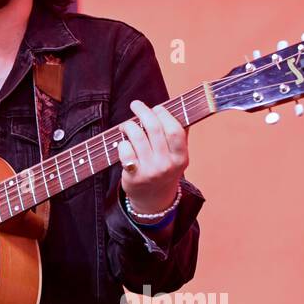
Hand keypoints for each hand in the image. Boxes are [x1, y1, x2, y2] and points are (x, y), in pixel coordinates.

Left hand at [117, 99, 188, 213]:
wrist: (153, 199)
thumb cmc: (164, 170)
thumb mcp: (177, 157)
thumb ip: (178, 135)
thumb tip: (179, 107)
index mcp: (181, 157)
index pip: (175, 130)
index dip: (164, 115)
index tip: (156, 107)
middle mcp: (167, 165)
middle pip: (154, 129)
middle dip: (143, 111)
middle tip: (135, 105)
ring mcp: (150, 171)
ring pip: (137, 136)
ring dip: (129, 125)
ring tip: (126, 125)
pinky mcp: (134, 176)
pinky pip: (125, 150)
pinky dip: (122, 142)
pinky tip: (123, 143)